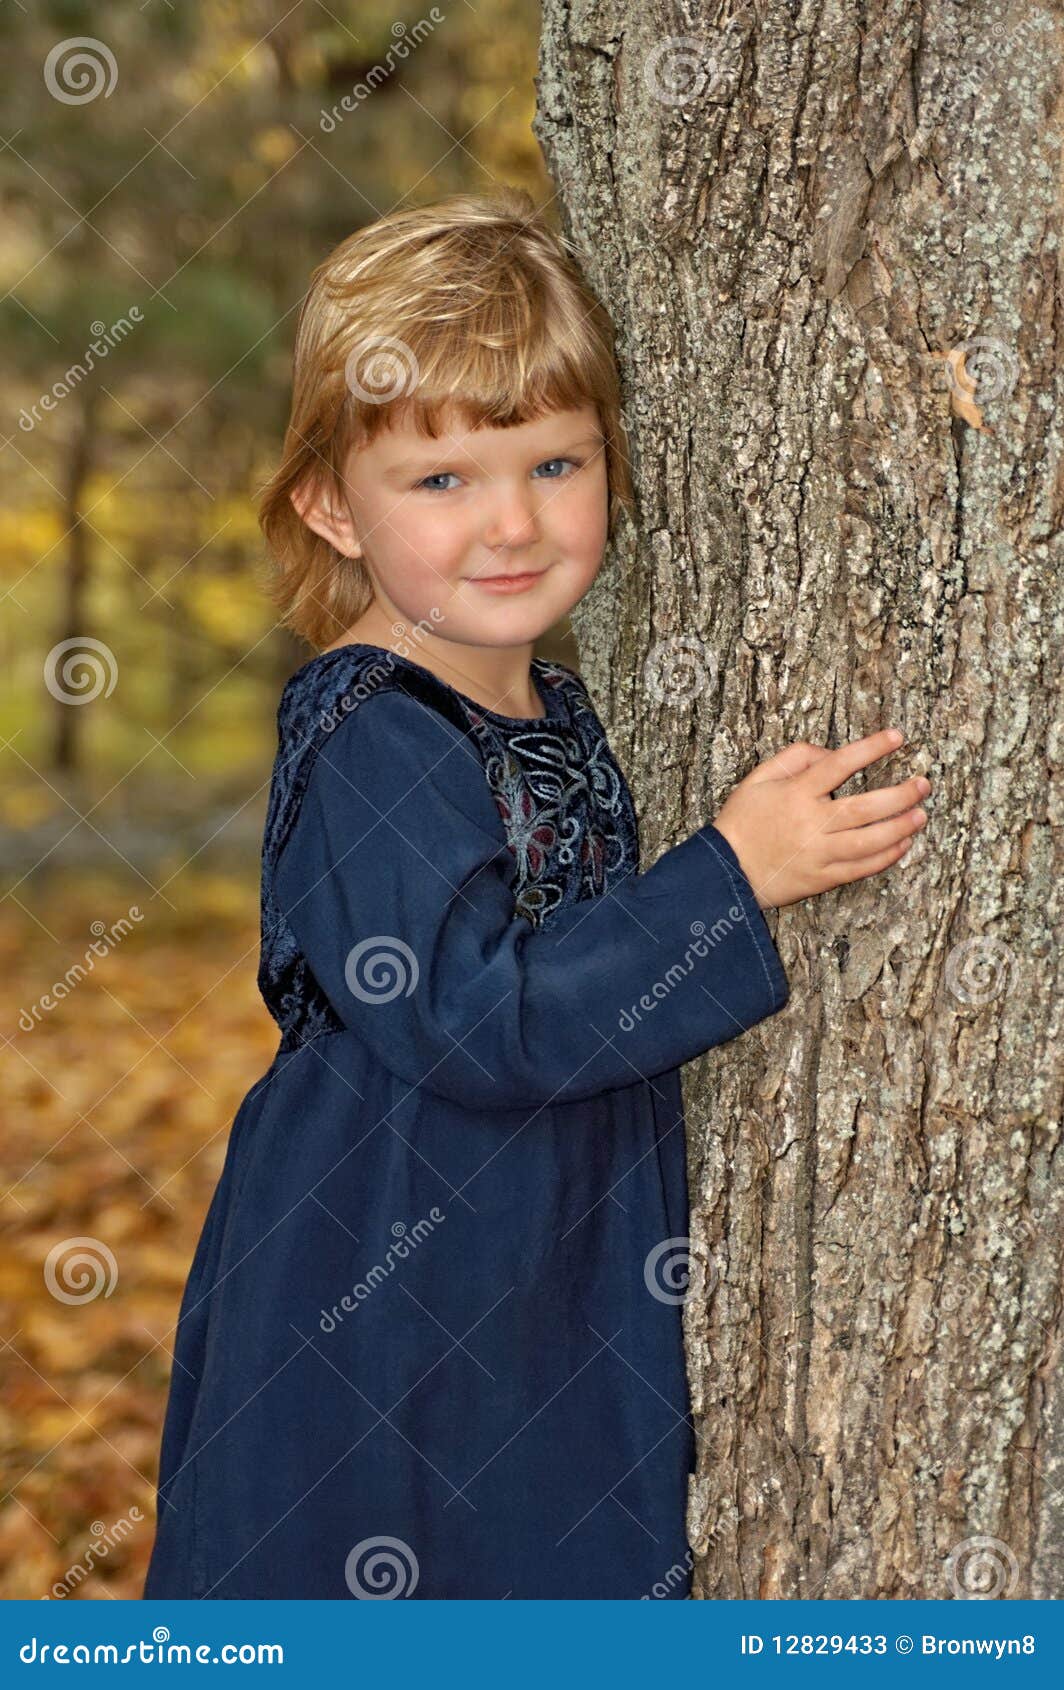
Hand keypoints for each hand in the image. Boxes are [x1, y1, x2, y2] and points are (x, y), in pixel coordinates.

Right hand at [711, 728, 930, 909]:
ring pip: (869, 841)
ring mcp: (818, 853)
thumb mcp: (758, 779)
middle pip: (864, 807)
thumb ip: (794, 758)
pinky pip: (860, 868)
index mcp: (795, 794)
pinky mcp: (821, 878)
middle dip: (900, 794)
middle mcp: (810, 823)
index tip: (897, 737)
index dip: (871, 748)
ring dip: (900, 827)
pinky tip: (903, 845)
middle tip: (924, 784)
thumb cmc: (742, 821)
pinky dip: (885, 857)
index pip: (839, 764)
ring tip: (921, 815)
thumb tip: (828, 751)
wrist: (725, 872)